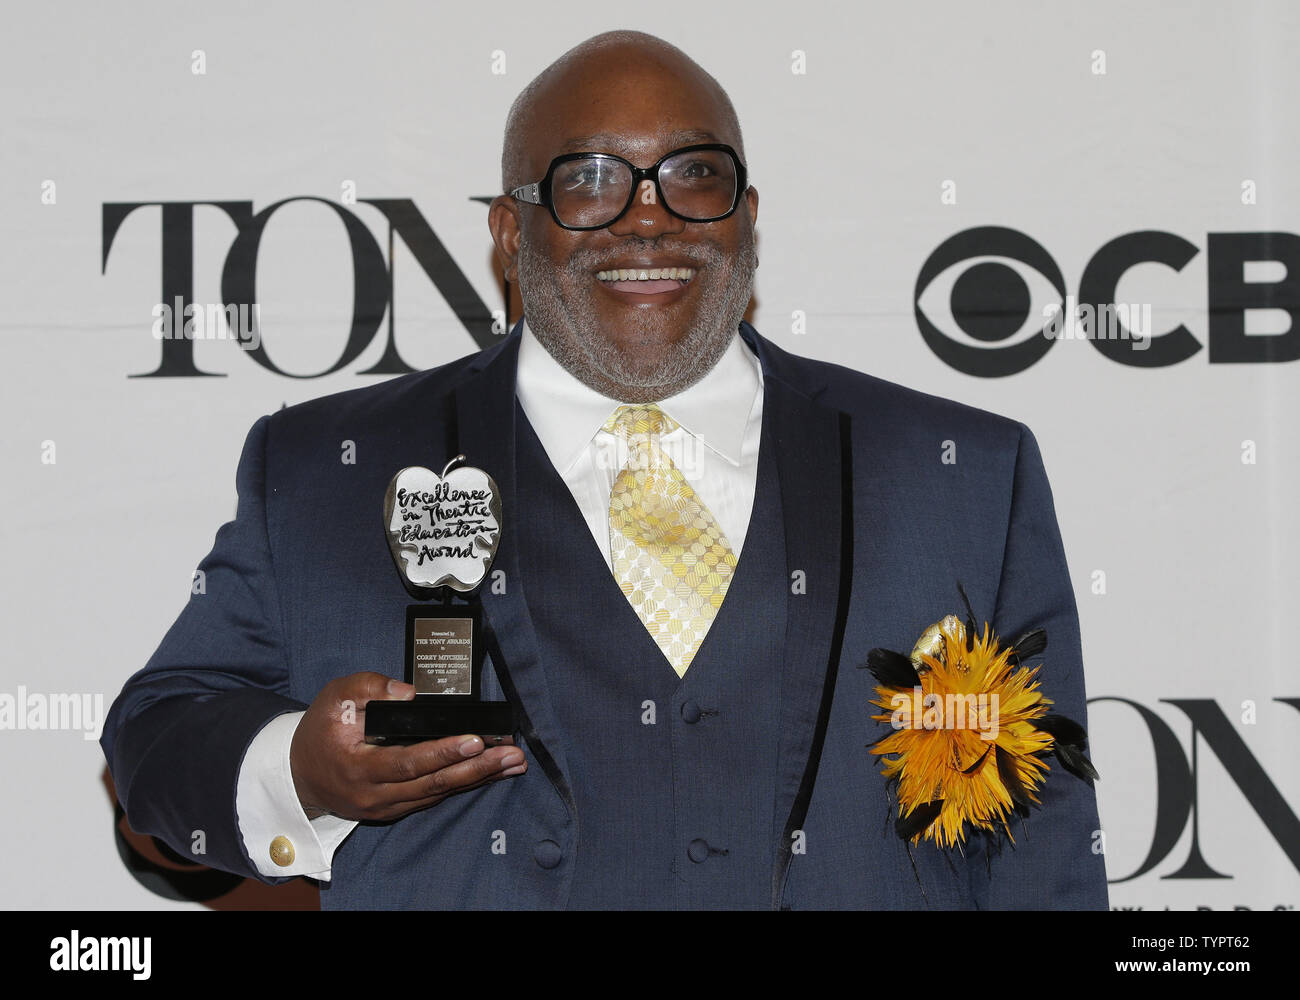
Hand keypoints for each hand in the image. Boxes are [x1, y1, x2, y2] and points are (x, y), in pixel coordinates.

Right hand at [289, 671, 525, 821]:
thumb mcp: (335, 697)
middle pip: (432, 784)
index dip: (442, 752)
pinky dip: (463, 784)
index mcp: (358, 768)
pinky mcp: (395, 808)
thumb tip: (410, 693)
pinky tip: (490, 773)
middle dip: (476, 769)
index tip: (476, 740)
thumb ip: (370, 687)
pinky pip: (433, 797)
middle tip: (511, 756)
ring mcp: (386, 807)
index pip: (406, 762)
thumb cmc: (321, 730)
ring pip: (438, 794)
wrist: (299, 773)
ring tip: (512, 764)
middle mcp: (375, 795)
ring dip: (478, 779)